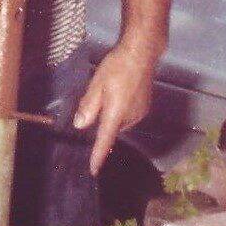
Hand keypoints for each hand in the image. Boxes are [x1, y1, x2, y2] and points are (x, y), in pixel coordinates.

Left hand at [73, 41, 158, 175]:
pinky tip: (118, 93)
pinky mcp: (144, 108)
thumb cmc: (117, 68)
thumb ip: (88, 107)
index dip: (98, 156)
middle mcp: (131, 118)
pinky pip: (127, 116)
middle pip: (110, 129)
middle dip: (101, 121)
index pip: (105, 141)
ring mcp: (140, 113)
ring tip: (108, 91)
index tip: (93, 170)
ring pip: (118, 122)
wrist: (141, 55)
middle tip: (97, 97)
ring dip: (110, 114)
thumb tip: (80, 125)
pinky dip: (119, 110)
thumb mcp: (96, 85)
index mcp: (116, 114)